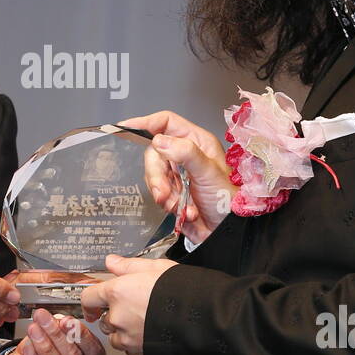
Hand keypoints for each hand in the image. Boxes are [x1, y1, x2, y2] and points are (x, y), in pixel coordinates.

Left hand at [0, 308, 107, 354]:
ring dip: (44, 347)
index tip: (67, 320)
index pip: (95, 352)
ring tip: (34, 330)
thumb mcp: (58, 340)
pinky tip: (28, 348)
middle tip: (44, 319)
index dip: (81, 335)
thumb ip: (63, 329)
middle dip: (57, 335)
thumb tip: (61, 320)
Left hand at [80, 254, 176, 354]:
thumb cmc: (182, 291)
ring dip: (123, 332)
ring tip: (144, 321)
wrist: (202, 316)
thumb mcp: (156, 267)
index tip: (94, 303)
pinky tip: (149, 333)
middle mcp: (118, 317)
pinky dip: (135, 344)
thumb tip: (112, 262)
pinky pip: (129, 351)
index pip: (88, 298)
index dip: (91, 300)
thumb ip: (128, 266)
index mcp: (117, 292)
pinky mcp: (139, 352)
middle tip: (134, 307)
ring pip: (115, 337)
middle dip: (114, 315)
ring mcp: (128, 337)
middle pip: (103, 320)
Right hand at [120, 110, 235, 243]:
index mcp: (196, 142)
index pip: (166, 122)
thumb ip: (186, 153)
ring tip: (177, 205)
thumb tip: (159, 141)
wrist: (227, 232)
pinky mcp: (172, 192)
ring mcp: (177, 173)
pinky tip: (183, 211)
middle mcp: (184, 154)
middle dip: (156, 175)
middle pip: (154, 153)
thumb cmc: (228, 200)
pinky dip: (167, 203)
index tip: (126, 127)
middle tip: (164, 193)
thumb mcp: (209, 173)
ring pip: (153, 174)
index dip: (145, 123)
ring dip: (162, 192)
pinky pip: (157, 192)